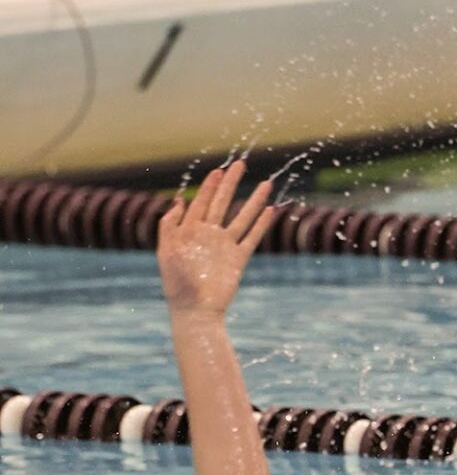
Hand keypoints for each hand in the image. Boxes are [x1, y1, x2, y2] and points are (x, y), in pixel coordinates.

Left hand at [157, 160, 275, 315]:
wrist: (196, 310)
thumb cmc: (177, 284)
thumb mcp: (167, 251)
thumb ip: (170, 226)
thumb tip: (179, 201)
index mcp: (190, 231)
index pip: (202, 202)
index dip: (210, 186)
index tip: (219, 170)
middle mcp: (210, 235)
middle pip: (223, 203)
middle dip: (231, 184)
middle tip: (240, 164)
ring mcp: (225, 246)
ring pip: (242, 217)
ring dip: (253, 200)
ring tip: (266, 183)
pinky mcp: (238, 259)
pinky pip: (252, 237)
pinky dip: (262, 224)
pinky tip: (270, 211)